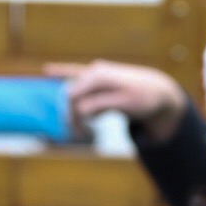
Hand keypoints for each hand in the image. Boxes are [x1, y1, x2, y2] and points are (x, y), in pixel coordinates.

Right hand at [45, 60, 188, 145]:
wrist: (156, 89)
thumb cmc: (142, 98)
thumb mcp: (125, 104)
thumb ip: (102, 104)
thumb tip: (79, 109)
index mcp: (100, 76)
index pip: (74, 97)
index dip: (71, 116)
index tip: (76, 134)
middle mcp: (95, 70)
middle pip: (72, 95)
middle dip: (71, 115)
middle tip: (78, 135)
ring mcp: (95, 71)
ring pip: (75, 91)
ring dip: (74, 109)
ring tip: (83, 129)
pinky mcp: (97, 75)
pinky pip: (75, 72)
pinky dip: (63, 72)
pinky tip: (48, 70)